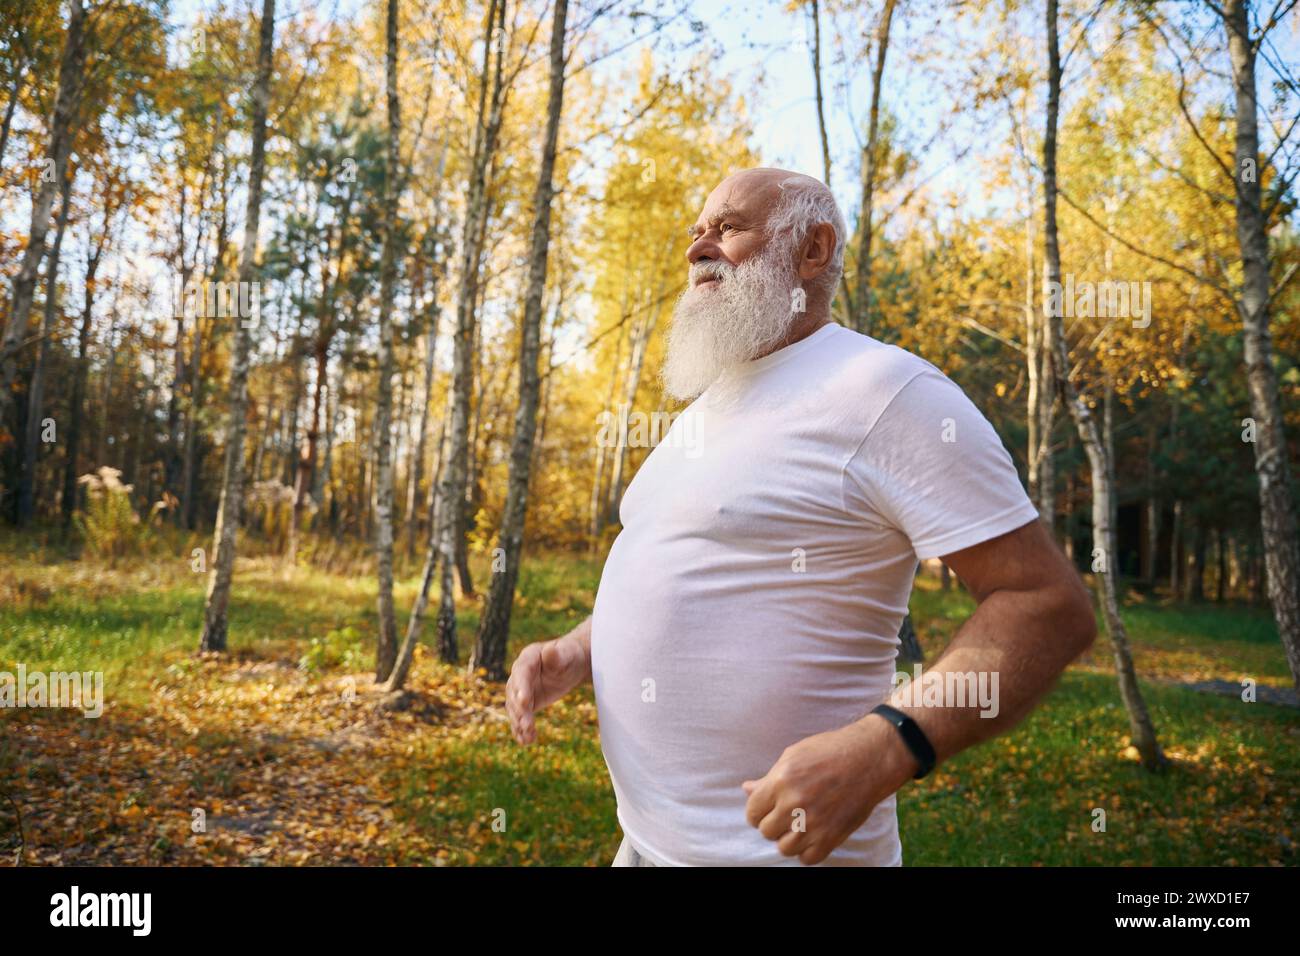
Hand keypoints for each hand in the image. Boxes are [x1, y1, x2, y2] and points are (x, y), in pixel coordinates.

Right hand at [505, 630, 589, 745]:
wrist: (572, 664)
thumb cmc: (570, 655)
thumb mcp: (566, 653)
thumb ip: (557, 654)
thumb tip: (551, 650)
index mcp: (527, 659)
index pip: (521, 674)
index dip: (522, 688)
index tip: (525, 702)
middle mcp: (519, 675)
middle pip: (514, 694)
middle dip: (520, 711)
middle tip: (527, 725)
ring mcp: (521, 690)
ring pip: (515, 709)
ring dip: (520, 723)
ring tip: (528, 737)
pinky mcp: (526, 703)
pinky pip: (521, 717)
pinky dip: (522, 730)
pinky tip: (527, 742)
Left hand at [742, 714, 915, 864]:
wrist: (870, 759)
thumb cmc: (830, 751)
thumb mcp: (793, 755)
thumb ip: (769, 778)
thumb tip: (746, 789)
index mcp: (781, 781)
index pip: (753, 811)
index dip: (758, 810)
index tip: (767, 807)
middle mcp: (794, 804)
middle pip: (766, 831)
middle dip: (773, 822)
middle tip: (786, 813)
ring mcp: (814, 823)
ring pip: (784, 848)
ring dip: (789, 838)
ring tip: (799, 824)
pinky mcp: (832, 836)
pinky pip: (807, 858)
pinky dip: (807, 850)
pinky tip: (812, 834)